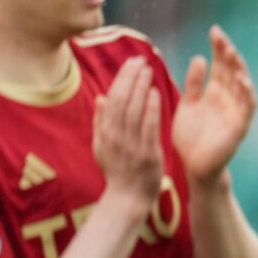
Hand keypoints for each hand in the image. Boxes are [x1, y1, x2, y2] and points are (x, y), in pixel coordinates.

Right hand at [93, 56, 162, 212]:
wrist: (127, 198)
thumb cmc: (117, 171)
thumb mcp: (102, 147)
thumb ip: (101, 122)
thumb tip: (102, 97)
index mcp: (105, 132)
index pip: (113, 98)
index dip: (121, 78)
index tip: (131, 62)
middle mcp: (115, 136)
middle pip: (122, 100)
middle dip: (130, 77)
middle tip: (140, 59)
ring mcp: (131, 144)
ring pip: (133, 110)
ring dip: (140, 87)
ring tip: (148, 69)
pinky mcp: (146, 154)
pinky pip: (148, 128)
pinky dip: (150, 109)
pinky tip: (155, 93)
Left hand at [172, 25, 256, 185]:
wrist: (194, 166)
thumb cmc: (190, 138)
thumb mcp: (187, 104)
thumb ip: (193, 83)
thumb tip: (200, 57)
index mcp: (214, 92)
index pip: (220, 64)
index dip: (218, 48)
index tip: (213, 30)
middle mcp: (228, 98)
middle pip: (232, 70)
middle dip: (228, 53)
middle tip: (221, 36)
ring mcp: (235, 111)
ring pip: (242, 85)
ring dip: (239, 68)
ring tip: (231, 53)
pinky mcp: (239, 126)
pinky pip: (247, 107)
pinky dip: (247, 93)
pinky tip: (242, 79)